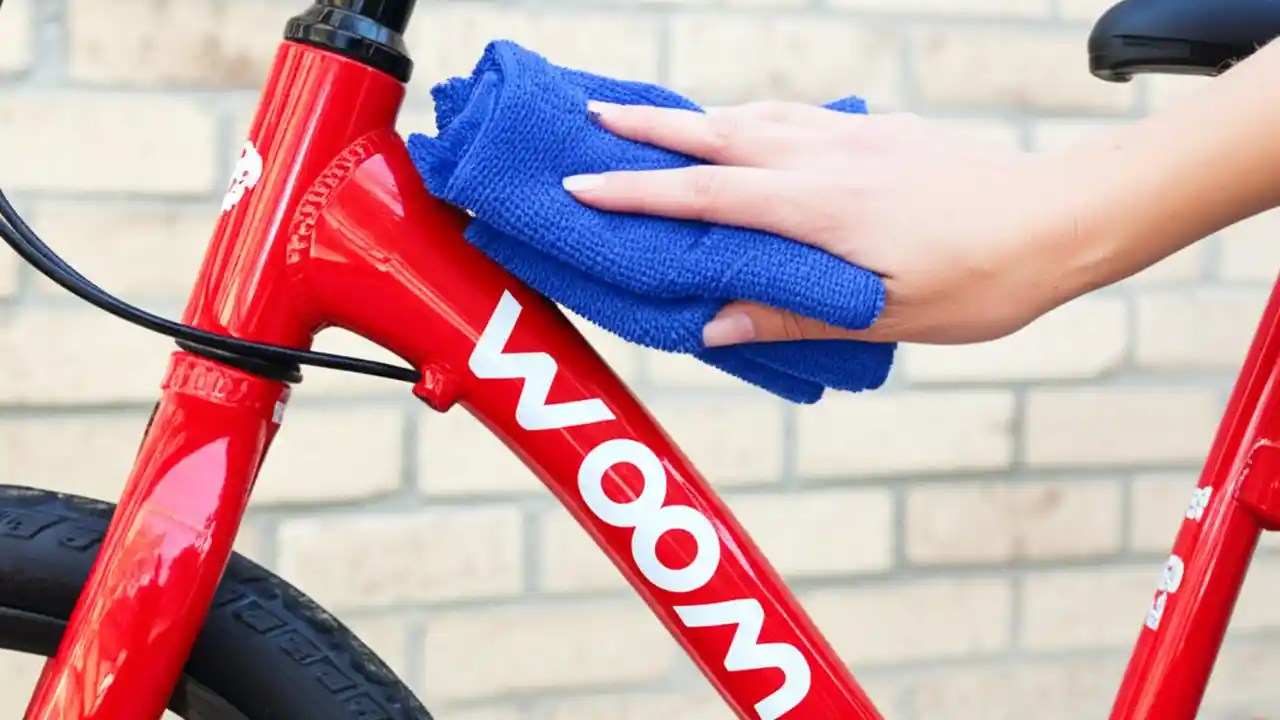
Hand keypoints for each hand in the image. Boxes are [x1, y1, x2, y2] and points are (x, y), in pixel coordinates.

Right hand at [563, 101, 1097, 345]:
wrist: (1060, 219)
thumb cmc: (982, 278)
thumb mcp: (887, 316)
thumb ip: (794, 315)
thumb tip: (714, 324)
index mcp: (819, 209)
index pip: (707, 196)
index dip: (638, 191)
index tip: (581, 183)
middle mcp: (826, 160)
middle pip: (717, 135)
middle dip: (648, 127)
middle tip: (591, 117)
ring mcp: (854, 138)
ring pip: (756, 117)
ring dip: (698, 117)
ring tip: (656, 120)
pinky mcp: (881, 131)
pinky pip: (798, 117)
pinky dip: (756, 118)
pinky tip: (753, 128)